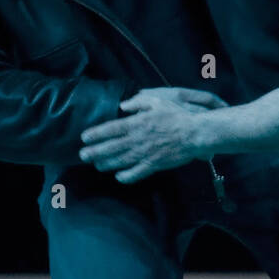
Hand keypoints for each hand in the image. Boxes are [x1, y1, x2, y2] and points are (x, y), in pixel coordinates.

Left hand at [79, 89, 220, 182]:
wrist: (195, 133)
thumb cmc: (178, 115)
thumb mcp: (158, 101)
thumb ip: (138, 102)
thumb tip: (123, 106)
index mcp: (137, 123)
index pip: (111, 129)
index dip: (96, 134)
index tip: (84, 137)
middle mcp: (138, 139)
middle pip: (111, 147)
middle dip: (95, 152)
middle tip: (82, 155)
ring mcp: (145, 154)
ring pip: (120, 161)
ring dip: (106, 163)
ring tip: (96, 165)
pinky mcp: (154, 165)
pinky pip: (136, 173)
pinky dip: (125, 176)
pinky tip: (119, 176)